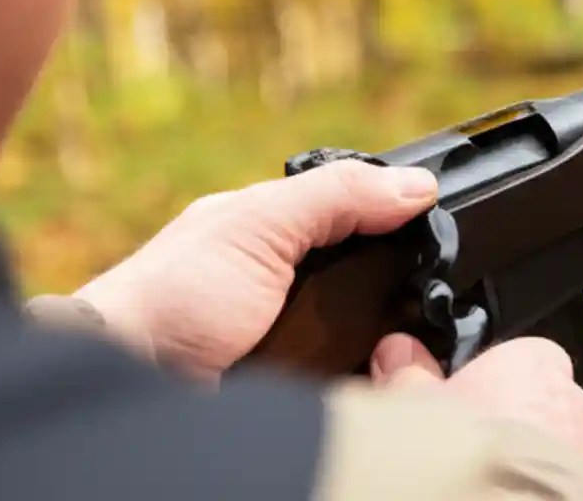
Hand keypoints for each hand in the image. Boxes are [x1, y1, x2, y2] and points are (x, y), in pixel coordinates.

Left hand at [74, 160, 437, 382]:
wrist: (131, 381)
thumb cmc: (177, 293)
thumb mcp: (259, 223)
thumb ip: (336, 196)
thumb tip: (419, 186)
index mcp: (286, 237)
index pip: (371, 226)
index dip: (410, 231)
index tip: (451, 238)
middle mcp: (301, 291)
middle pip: (386, 291)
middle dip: (412, 298)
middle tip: (439, 302)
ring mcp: (305, 347)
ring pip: (382, 344)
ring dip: (401, 345)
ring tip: (419, 350)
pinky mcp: (306, 395)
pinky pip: (361, 389)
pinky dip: (379, 383)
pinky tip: (393, 378)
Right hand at [369, 333, 582, 477]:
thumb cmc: (463, 446)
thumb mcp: (417, 402)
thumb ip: (408, 370)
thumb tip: (394, 349)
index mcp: (534, 361)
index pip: (522, 355)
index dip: (493, 378)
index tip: (468, 399)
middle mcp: (571, 397)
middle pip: (541, 399)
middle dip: (515, 418)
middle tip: (476, 443)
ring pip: (562, 439)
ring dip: (537, 453)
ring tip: (493, 478)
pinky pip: (572, 477)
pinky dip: (547, 485)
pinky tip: (511, 493)